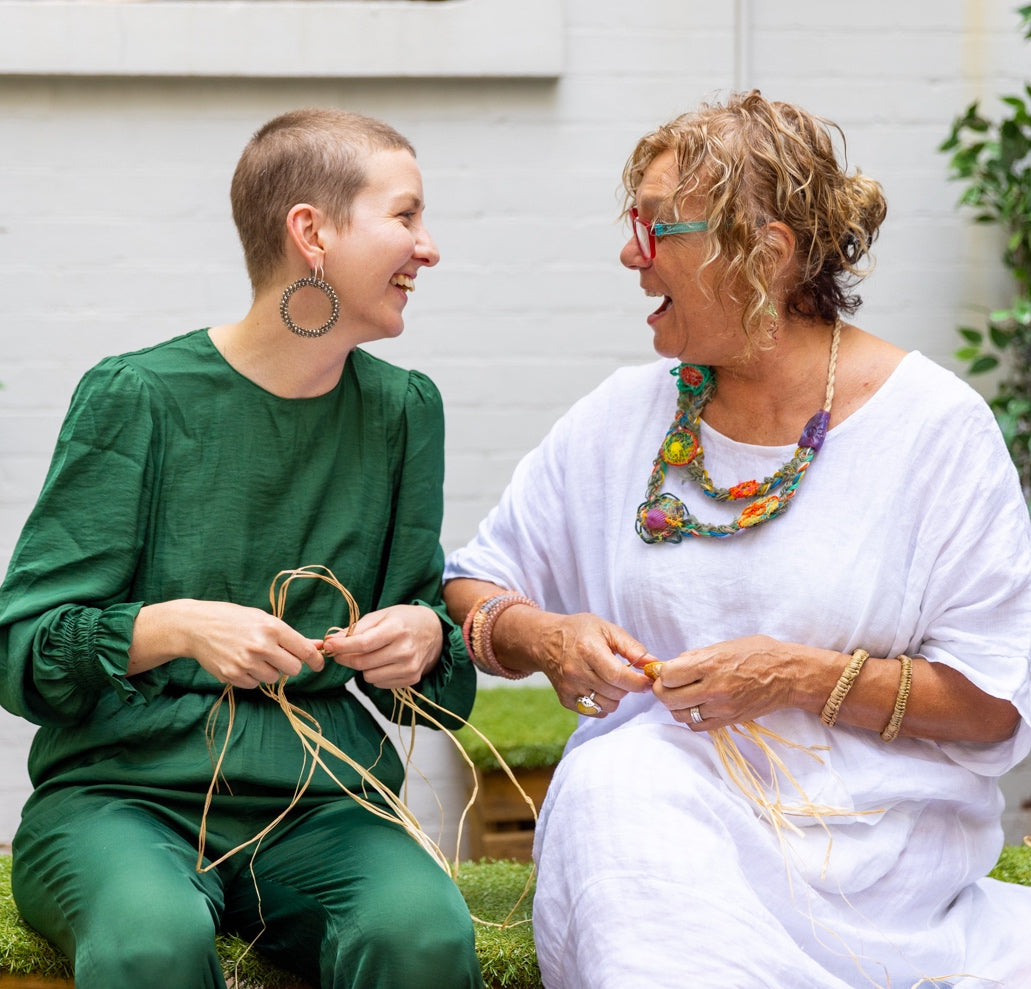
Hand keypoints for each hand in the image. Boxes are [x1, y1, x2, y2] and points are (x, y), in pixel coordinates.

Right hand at [130, 599, 325, 688]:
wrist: (197, 625)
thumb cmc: (234, 619)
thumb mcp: (264, 619)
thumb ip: (290, 636)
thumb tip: (316, 646)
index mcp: (272, 628)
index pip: (304, 651)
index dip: (316, 660)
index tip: (319, 664)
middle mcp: (261, 646)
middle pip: (293, 669)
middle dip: (290, 664)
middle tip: (278, 656)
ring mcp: (246, 663)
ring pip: (274, 678)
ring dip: (269, 670)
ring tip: (254, 656)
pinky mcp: (233, 676)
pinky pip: (255, 684)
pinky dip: (252, 677)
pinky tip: (241, 662)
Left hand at [321, 604, 441, 688]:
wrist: (433, 631)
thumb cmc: (403, 620)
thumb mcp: (381, 615)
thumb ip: (356, 628)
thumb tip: (331, 641)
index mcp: (396, 629)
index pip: (364, 643)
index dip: (342, 647)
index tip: (328, 646)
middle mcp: (405, 650)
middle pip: (362, 662)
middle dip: (346, 657)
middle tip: (340, 651)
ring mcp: (410, 667)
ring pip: (369, 676)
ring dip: (363, 667)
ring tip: (370, 655)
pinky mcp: (412, 679)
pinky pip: (380, 684)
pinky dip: (376, 674)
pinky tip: (383, 662)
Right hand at [518, 611, 653, 717]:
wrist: (546, 640)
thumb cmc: (580, 631)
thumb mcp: (607, 629)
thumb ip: (632, 647)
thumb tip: (653, 664)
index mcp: (588, 650)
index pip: (618, 676)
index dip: (638, 682)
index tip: (647, 680)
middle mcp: (576, 671)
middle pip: (615, 692)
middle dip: (628, 687)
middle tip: (625, 675)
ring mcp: (569, 687)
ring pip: (607, 706)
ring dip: (616, 696)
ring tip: (610, 681)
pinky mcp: (565, 699)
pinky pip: (595, 712)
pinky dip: (603, 704)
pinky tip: (599, 688)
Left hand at [648, 635, 796, 729]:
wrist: (789, 675)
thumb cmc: (759, 653)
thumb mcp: (724, 645)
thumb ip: (695, 656)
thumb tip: (671, 665)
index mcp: (711, 664)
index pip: (669, 675)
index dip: (662, 673)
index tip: (665, 670)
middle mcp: (714, 688)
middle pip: (668, 699)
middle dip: (662, 690)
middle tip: (668, 684)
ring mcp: (722, 708)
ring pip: (680, 715)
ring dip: (675, 706)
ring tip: (683, 695)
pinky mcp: (729, 721)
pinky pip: (697, 726)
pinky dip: (691, 718)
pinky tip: (697, 706)